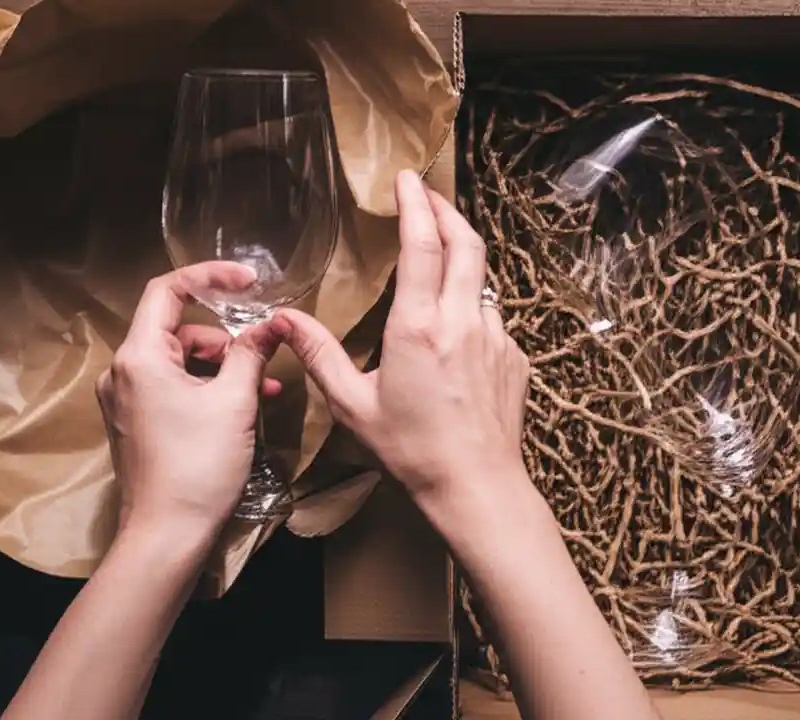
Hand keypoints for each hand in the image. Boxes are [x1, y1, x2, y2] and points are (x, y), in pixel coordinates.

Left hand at [97, 263, 284, 535]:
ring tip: (262, 389)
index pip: (167, 290)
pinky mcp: (134, 424)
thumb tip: (272, 323)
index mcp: (138, 356)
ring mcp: (124, 400)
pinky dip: (205, 389)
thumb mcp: (234, 402)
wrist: (166, 537)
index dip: (210, 277)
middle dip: (224, 338)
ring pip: (177, 361)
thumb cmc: (198, 467)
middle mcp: (122, 372)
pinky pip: (171, 388)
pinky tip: (240, 407)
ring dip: (220, 367)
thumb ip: (252, 353)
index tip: (249, 281)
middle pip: (176, 329)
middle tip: (262, 354)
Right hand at [276, 169, 529, 511]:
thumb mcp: (353, 405)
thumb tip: (284, 318)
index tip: (406, 178)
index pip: (423, 244)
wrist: (476, 487)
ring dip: (461, 259)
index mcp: (419, 327)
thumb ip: (319, 354)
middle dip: (446, 210)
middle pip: (466, 242)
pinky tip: (455, 328)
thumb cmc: (411, 450)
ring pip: (482, 280)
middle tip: (427, 195)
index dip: (415, 204)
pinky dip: (473, 307)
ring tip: (439, 257)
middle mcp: (463, 321)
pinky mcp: (515, 358)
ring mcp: (496, 338)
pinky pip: (493, 318)